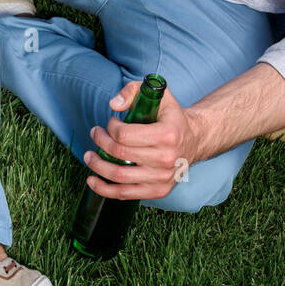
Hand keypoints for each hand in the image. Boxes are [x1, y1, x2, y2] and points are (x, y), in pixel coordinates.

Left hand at [84, 81, 199, 200]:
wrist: (195, 139)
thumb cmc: (171, 117)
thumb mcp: (159, 95)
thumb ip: (133, 91)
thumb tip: (113, 105)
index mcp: (167, 134)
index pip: (125, 135)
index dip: (110, 127)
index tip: (111, 122)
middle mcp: (166, 159)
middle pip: (120, 154)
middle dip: (101, 142)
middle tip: (96, 133)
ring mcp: (162, 177)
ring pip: (119, 176)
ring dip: (97, 166)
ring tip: (89, 156)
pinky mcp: (159, 191)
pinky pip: (125, 194)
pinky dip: (105, 189)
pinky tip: (93, 180)